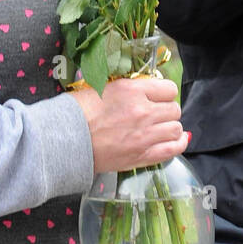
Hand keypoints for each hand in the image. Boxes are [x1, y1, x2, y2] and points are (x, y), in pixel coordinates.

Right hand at [67, 74, 189, 175]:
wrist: (65, 140)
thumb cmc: (78, 113)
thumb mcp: (104, 87)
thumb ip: (130, 88)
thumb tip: (148, 89)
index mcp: (132, 90)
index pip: (168, 88)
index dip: (164, 93)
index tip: (158, 97)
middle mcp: (142, 112)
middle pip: (174, 109)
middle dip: (167, 110)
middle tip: (157, 113)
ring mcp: (144, 135)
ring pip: (176, 128)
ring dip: (171, 127)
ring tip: (161, 128)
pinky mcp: (142, 156)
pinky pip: (173, 149)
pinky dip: (177, 144)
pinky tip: (174, 140)